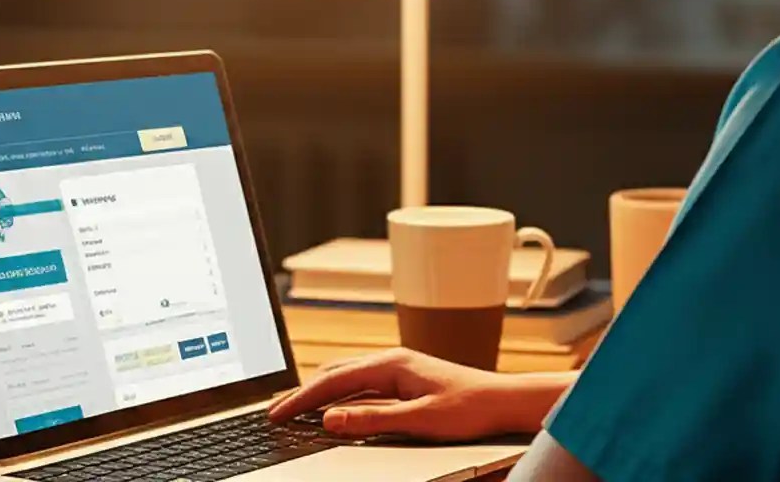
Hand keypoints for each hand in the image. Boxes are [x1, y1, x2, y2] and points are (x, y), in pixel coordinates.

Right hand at [266, 348, 575, 440]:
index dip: (301, 399)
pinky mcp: (405, 377)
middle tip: (276, 412)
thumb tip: (330, 419)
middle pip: (334, 373)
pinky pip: (361, 383)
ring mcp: (398, 367)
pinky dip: (339, 394)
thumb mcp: (419, 420)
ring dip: (319, 391)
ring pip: (346, 376)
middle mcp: (391, 360)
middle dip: (303, 393)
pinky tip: (334, 407)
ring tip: (296, 408)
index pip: (333, 381)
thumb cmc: (469, 408)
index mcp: (390, 364)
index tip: (277, 413)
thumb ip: (373, 419)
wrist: (503, 401)